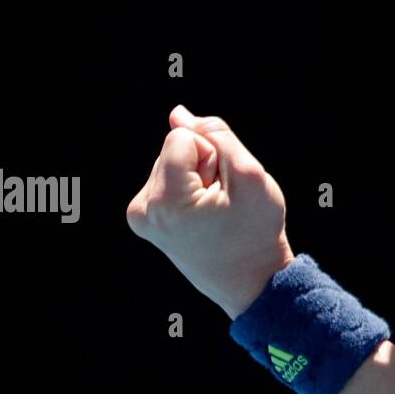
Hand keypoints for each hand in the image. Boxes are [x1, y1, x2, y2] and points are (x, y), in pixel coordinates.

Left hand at [126, 105, 295, 319]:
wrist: (251, 280)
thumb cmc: (255, 230)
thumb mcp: (249, 174)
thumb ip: (216, 135)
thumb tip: (178, 113)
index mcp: (163, 201)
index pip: (181, 137)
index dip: (212, 154)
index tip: (223, 188)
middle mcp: (141, 208)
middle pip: (174, 148)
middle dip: (204, 165)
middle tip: (223, 203)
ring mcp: (139, 216)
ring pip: (173, 161)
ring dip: (200, 177)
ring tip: (216, 211)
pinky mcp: (145, 218)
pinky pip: (170, 177)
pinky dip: (191, 188)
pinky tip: (205, 214)